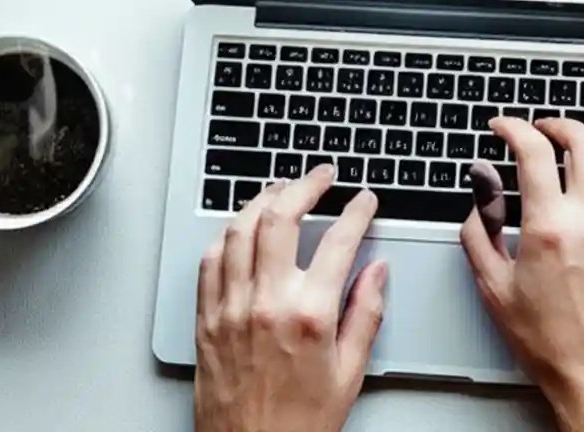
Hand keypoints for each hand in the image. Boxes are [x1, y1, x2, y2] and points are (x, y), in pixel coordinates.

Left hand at [195, 166, 387, 431]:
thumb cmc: (299, 424)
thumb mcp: (350, 371)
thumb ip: (366, 313)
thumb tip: (377, 271)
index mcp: (309, 315)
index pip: (338, 240)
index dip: (356, 211)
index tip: (363, 201)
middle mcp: (266, 302)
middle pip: (281, 217)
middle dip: (304, 184)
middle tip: (320, 175)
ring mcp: (230, 308)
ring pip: (239, 229)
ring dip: (262, 200)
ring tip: (281, 191)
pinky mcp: (206, 319)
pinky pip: (210, 260)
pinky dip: (227, 235)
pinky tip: (242, 230)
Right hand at [461, 118, 583, 431]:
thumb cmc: (549, 344)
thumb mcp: (494, 288)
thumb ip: (480, 229)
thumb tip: (480, 187)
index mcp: (547, 229)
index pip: (532, 153)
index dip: (513, 129)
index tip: (502, 127)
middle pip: (576, 144)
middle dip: (551, 125)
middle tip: (534, 127)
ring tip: (568, 136)